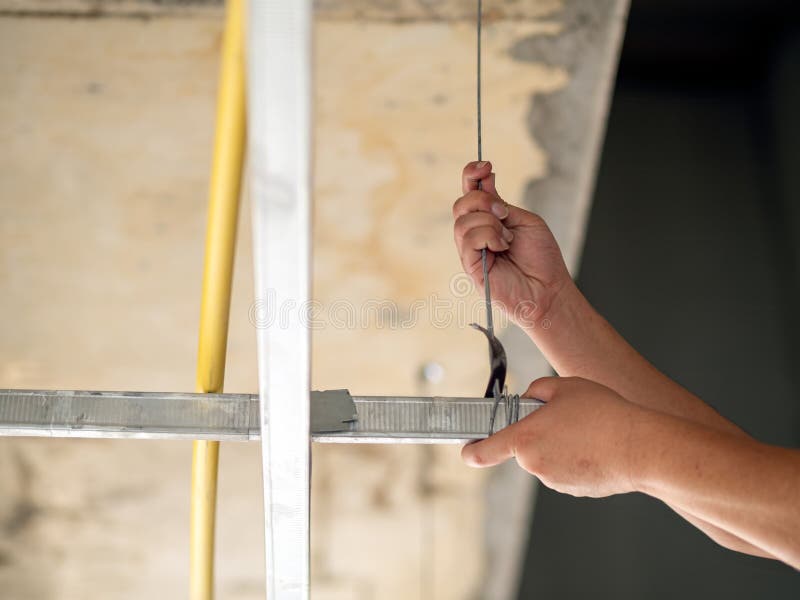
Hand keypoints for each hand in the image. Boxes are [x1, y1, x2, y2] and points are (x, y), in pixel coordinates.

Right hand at [453, 161, 571, 325]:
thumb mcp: (524, 220)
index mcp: (487, 220)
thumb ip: (501, 203)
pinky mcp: (470, 266)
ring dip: (489, 222)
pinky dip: (488, 236)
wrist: (548, 289)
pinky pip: (468, 239)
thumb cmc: (541, 258)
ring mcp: (470, 251)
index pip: (469, 192)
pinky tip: (503, 247)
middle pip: (461, 204)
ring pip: (462, 221)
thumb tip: (485, 180)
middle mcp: (475, 234)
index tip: (487, 166)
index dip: (471, 175)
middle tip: (505, 213)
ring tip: (508, 237)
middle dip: (483, 200)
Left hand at [462, 377, 641, 497]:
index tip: (467, 446)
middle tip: (561, 418)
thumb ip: (537, 391)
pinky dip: (574, 459)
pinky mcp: (574, 490)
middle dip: (536, 434)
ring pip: (546, 458)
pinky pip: (565, 470)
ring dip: (557, 446)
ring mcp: (554, 481)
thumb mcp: (563, 386)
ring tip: (586, 430)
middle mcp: (534, 464)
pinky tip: (595, 446)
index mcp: (524, 439)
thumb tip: (530, 399)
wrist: (642, 447)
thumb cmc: (604, 414)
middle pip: (523, 448)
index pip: (481, 452)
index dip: (470, 449)